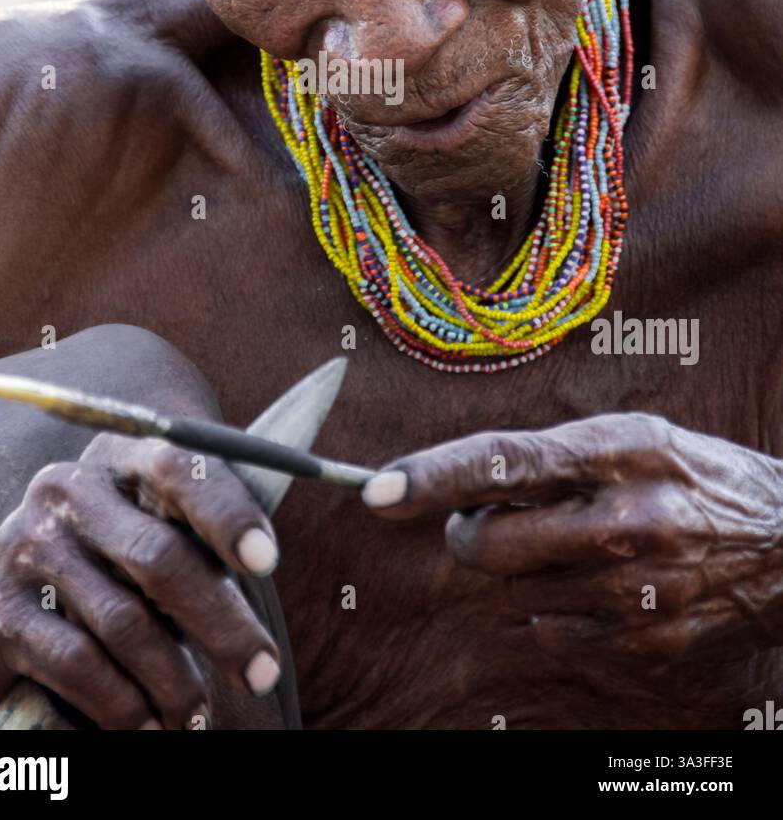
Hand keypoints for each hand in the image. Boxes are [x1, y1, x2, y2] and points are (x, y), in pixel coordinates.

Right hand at [0, 433, 281, 727]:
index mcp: (119, 456)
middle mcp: (65, 490)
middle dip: (220, 623)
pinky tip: (149, 726)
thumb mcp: (166, 532)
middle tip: (263, 673)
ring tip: (202, 716)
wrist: (22, 608)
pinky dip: (120, 703)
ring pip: (121, 621)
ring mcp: (24, 546)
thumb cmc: (127, 565)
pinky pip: (74, 662)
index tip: (267, 563)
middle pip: (157, 555)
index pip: (177, 468)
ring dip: (173, 680)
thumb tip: (266, 557)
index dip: (225, 513)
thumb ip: (209, 533)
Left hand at [362, 412, 782, 664]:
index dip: (434, 474)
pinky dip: (549, 605)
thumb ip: (555, 456)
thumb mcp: (637, 435)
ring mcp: (634, 588)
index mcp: (621, 450)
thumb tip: (467, 483)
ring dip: (517, 568)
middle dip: (466, 532)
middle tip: (482, 519)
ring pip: (514, 589)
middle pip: (490, 542)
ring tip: (568, 543)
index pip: (507, 460)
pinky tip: (592, 581)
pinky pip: (550, 628)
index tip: (377, 489)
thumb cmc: (696, 476)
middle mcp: (625, 519)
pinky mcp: (642, 639)